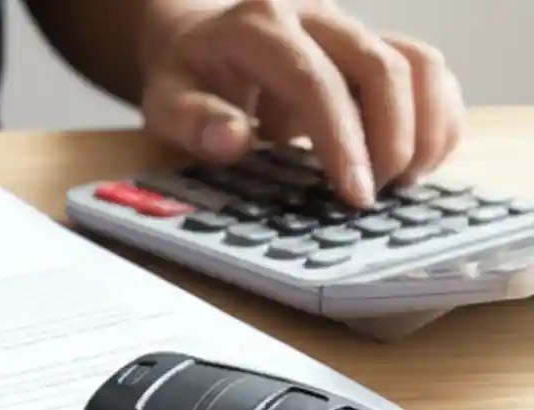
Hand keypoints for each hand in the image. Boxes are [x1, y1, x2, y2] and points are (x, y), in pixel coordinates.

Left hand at [140, 0, 464, 206]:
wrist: (202, 44)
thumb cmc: (187, 81)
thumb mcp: (166, 103)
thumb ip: (193, 122)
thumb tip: (232, 142)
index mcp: (259, 25)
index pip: (313, 80)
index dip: (341, 139)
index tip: (354, 194)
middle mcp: (314, 15)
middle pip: (380, 67)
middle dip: (390, 140)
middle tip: (375, 197)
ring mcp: (351, 26)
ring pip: (419, 64)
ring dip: (425, 129)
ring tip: (403, 183)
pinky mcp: (375, 44)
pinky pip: (429, 71)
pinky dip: (437, 117)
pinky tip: (419, 163)